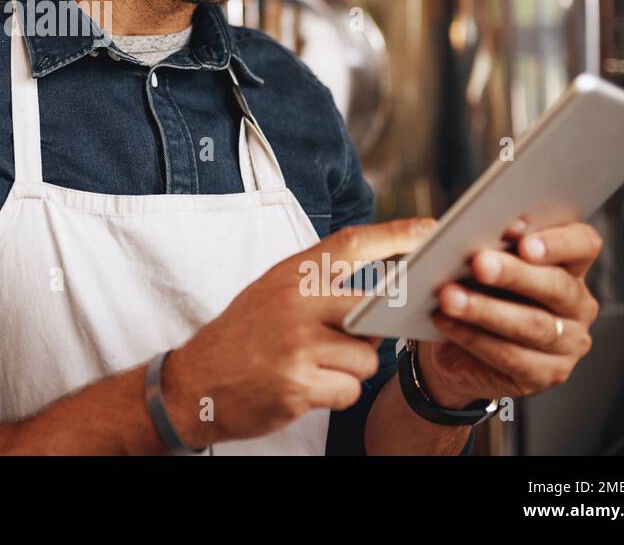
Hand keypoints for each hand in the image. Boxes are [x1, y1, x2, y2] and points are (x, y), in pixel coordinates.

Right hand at [166, 217, 438, 446]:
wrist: (194, 383)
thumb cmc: (243, 337)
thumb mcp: (273, 292)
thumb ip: (320, 284)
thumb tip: (382, 285)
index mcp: (290, 275)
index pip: (351, 244)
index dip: (395, 234)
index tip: (429, 230)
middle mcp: (294, 303)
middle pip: (373, 305)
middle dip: (379, 324)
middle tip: (358, 333)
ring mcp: (297, 345)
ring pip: (366, 356)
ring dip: (350, 367)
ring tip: (315, 365)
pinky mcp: (298, 384)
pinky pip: (350, 389)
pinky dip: (337, 393)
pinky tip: (308, 387)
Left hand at [418, 220, 601, 407]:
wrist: (449, 347)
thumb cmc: (468, 289)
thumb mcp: (466, 257)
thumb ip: (468, 238)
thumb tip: (446, 229)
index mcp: (567, 263)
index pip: (583, 244)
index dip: (558, 240)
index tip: (524, 238)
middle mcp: (576, 303)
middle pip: (557, 285)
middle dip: (515, 273)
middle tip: (479, 263)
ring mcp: (567, 343)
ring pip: (533, 325)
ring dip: (487, 310)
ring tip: (450, 297)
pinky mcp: (545, 374)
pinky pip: (511, 356)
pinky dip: (474, 337)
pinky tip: (447, 322)